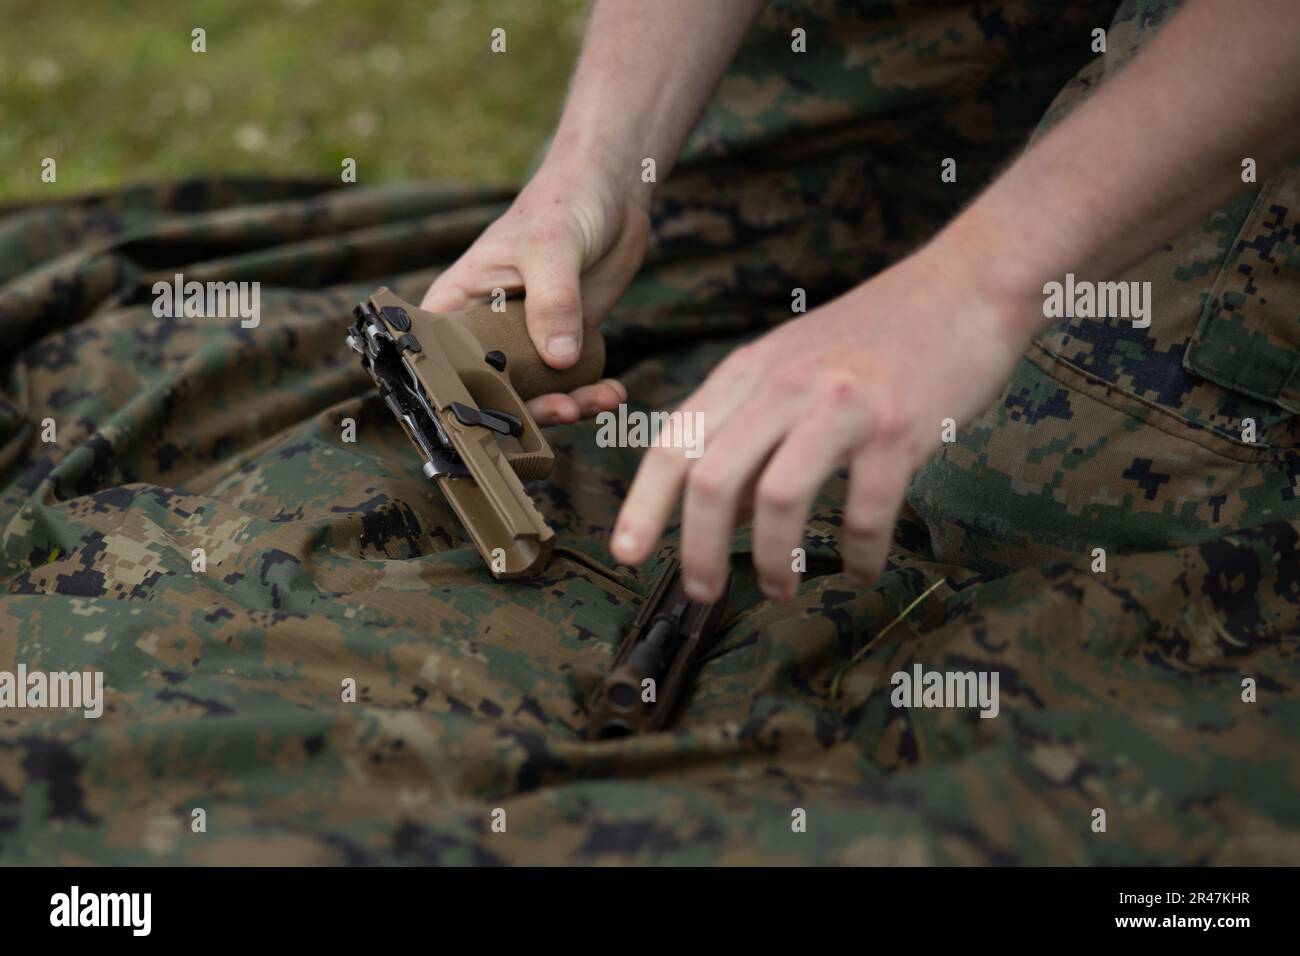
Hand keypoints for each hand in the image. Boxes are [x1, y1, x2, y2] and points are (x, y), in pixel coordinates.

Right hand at [421, 160, 650, 426]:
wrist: (611, 196)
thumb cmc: (563, 204)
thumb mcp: (553, 247)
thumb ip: (553, 300)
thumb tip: (559, 358)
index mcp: (456, 304)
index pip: (440, 362)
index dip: (456, 397)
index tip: (489, 419)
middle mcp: (485, 331)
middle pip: (489, 391)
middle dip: (527, 410)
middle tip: (564, 408)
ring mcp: (524, 342)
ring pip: (534, 394)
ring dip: (566, 407)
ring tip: (598, 400)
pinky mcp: (561, 346)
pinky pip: (569, 384)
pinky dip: (590, 394)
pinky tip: (614, 393)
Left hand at [609, 250, 1035, 600]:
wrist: (966, 285)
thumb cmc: (876, 336)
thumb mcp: (793, 366)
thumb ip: (749, 430)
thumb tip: (723, 514)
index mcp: (749, 371)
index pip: (673, 442)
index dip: (643, 504)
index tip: (626, 552)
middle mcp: (785, 385)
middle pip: (711, 479)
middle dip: (697, 550)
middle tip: (702, 592)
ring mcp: (841, 406)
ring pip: (777, 500)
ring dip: (771, 560)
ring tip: (779, 587)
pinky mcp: (899, 429)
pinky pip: (865, 513)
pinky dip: (860, 555)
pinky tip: (862, 569)